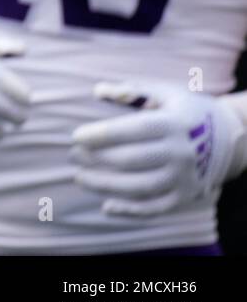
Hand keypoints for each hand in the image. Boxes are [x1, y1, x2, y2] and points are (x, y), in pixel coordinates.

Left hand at [72, 81, 246, 217]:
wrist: (229, 137)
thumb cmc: (184, 110)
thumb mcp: (165, 93)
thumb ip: (132, 91)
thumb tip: (97, 90)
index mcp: (173, 124)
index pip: (133, 131)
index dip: (102, 135)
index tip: (76, 136)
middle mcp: (180, 153)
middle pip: (131, 160)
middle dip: (96, 159)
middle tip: (72, 155)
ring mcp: (184, 177)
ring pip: (139, 187)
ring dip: (105, 185)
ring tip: (79, 177)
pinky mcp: (185, 195)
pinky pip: (155, 208)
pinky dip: (130, 211)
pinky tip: (105, 206)